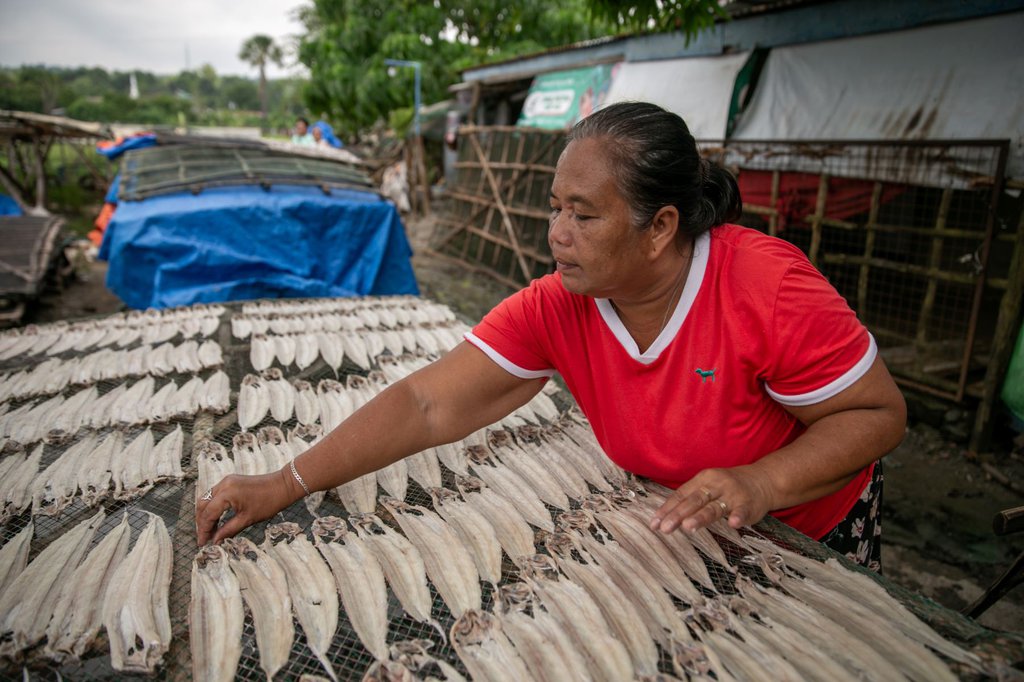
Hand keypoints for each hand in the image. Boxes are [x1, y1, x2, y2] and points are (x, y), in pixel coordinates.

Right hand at [195, 467, 301, 544]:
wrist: (284, 485)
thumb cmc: (269, 502)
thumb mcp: (247, 519)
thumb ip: (228, 530)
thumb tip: (215, 541)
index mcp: (227, 493)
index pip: (208, 514)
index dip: (204, 530)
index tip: (202, 543)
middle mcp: (224, 484)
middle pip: (203, 504)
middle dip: (202, 522)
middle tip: (204, 538)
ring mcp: (227, 481)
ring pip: (207, 499)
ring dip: (206, 514)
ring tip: (210, 531)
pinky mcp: (231, 481)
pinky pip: (215, 495)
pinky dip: (213, 507)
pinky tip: (217, 520)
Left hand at [648, 465, 776, 533]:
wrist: (762, 480)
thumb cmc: (727, 487)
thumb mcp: (707, 487)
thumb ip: (690, 500)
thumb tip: (664, 517)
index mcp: (702, 480)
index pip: (681, 495)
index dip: (667, 509)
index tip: (654, 524)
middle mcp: (716, 485)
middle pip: (694, 501)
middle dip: (678, 515)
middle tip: (665, 528)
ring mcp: (732, 494)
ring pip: (714, 507)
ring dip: (701, 517)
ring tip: (688, 527)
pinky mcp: (748, 504)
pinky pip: (742, 511)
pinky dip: (738, 517)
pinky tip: (733, 524)